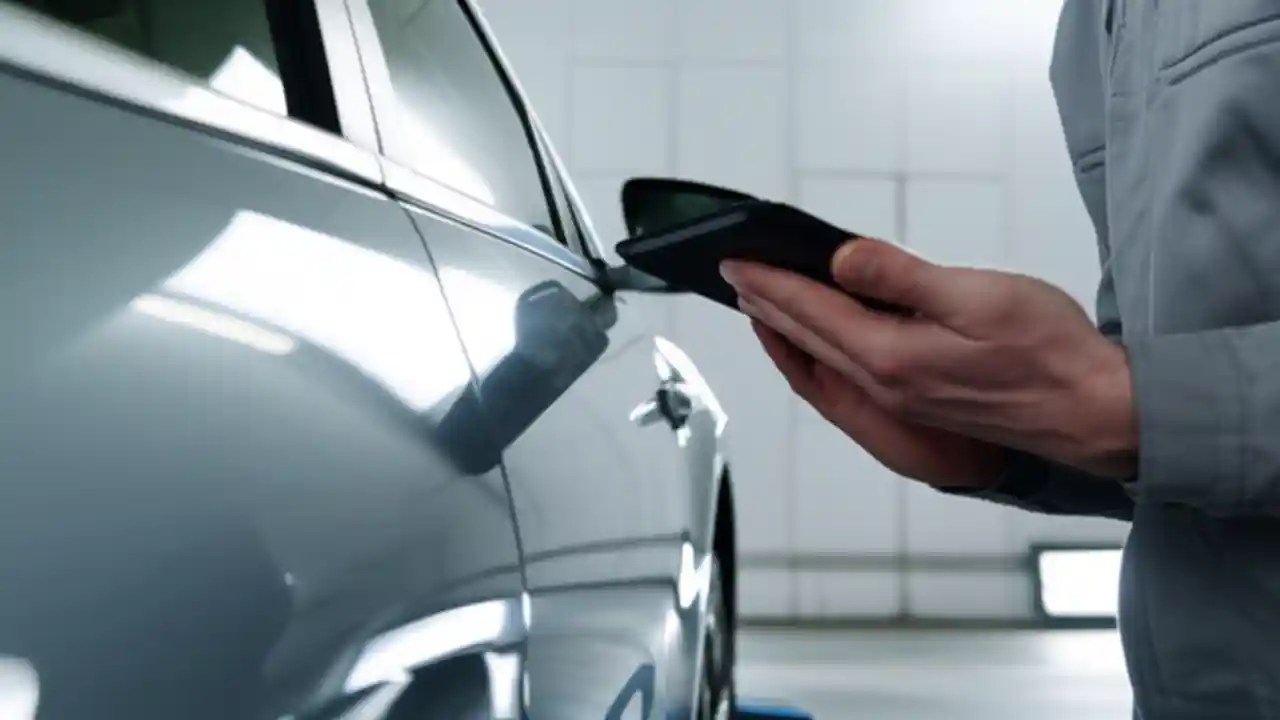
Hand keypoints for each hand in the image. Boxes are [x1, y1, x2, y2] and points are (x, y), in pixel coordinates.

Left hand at [723, 238, 1137, 479]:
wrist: (1095, 413)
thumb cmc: (1049, 353)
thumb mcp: (976, 297)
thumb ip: (901, 278)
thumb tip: (840, 259)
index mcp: (891, 357)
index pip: (811, 312)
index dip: (770, 282)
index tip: (736, 259)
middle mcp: (885, 386)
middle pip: (807, 340)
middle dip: (766, 305)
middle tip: (735, 276)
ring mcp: (900, 401)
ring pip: (824, 361)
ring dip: (788, 330)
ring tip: (764, 305)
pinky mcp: (919, 406)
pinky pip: (848, 376)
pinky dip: (821, 352)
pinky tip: (825, 342)